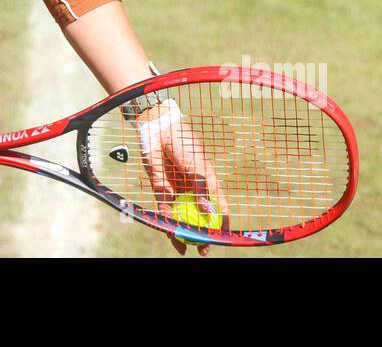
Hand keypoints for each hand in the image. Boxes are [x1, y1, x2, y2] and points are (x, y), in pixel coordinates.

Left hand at [137, 108, 225, 256]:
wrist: (159, 130)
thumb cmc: (183, 143)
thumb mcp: (196, 165)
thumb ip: (201, 188)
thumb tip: (208, 212)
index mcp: (207, 183)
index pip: (219, 207)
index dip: (222, 223)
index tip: (223, 238)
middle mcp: (193, 190)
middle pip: (200, 217)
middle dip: (202, 235)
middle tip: (203, 251)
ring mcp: (178, 191)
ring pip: (182, 217)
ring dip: (183, 233)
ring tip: (185, 248)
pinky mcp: (161, 189)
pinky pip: (165, 210)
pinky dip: (168, 222)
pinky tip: (170, 234)